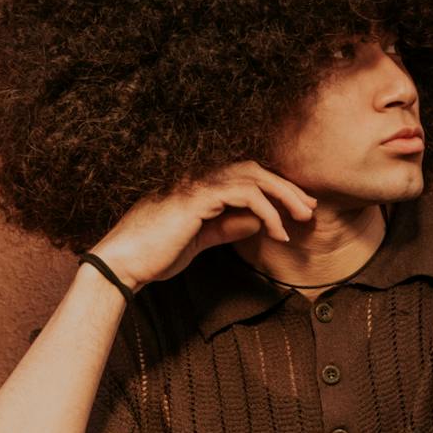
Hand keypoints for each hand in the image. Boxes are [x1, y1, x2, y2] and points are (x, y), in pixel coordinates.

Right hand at [91, 164, 314, 292]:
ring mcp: (196, 184)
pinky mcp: (197, 198)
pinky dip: (267, 211)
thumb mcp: (200, 239)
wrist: (123, 263)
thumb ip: (227, 226)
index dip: (274, 187)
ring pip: (253, 176)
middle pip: (254, 169)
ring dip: (284, 195)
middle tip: (309, 208)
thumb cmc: (155, 253)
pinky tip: (278, 231)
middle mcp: (198, 178)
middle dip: (286, 187)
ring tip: (302, 217)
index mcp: (198, 185)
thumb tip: (257, 220)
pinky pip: (244, 195)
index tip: (296, 207)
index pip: (244, 176)